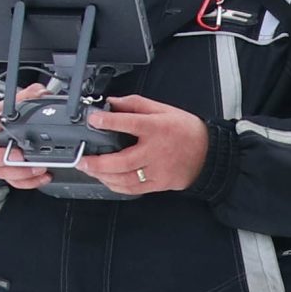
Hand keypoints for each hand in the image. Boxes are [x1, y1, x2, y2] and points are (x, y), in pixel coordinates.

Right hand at [0, 83, 53, 190]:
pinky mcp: (9, 172)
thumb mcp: (25, 99)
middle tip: (20, 156)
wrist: (18, 126)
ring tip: (39, 168)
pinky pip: (14, 182)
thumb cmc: (17, 114)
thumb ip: (32, 94)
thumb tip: (42, 93)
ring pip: (0, 171)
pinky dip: (29, 182)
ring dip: (20, 173)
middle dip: (3, 157)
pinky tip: (43, 176)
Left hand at [79, 94, 209, 195]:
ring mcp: (157, 170)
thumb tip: (112, 102)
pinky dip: (116, 186)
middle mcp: (156, 151)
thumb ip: (135, 104)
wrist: (208, 154)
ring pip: (125, 179)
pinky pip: (133, 189)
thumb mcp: (163, 109)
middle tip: (82, 160)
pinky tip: (106, 180)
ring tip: (90, 170)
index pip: (130, 123)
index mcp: (157, 128)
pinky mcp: (158, 184)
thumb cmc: (186, 131)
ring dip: (103, 176)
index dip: (109, 121)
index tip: (93, 120)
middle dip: (98, 162)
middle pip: (122, 160)